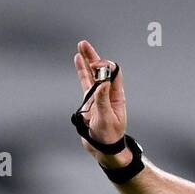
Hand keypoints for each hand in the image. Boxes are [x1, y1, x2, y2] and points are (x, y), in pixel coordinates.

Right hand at [73, 39, 128, 160]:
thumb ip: (103, 100)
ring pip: (92, 75)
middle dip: (94, 57)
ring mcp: (98, 96)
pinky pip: (85, 83)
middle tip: (84, 44)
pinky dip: (81, 71)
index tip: (96, 66)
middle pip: (102, 71)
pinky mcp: (90, 101)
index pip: (113, 74)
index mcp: (116, 97)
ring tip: (81, 47)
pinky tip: (78, 60)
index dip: (105, 66)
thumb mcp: (107, 119)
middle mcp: (108, 94)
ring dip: (86, 60)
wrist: (103, 148)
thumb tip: (102, 82)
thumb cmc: (109, 136)